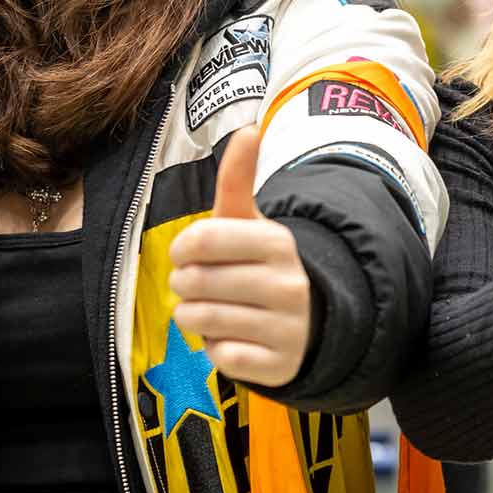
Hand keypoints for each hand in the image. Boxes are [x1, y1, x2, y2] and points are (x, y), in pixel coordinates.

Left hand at [170, 124, 312, 387]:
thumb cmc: (260, 264)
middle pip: (195, 283)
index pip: (201, 239)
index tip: (191, 253)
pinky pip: (222, 358)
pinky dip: (217, 350)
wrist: (309, 319)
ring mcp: (288, 327)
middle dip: (185, 286)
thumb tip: (249, 128)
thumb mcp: (250, 223)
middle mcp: (288, 283)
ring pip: (203, 323)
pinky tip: (234, 338)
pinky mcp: (281, 365)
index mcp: (277, 241)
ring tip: (214, 310)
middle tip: (199, 285)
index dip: (183, 249)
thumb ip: (239, 180)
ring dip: (196, 319)